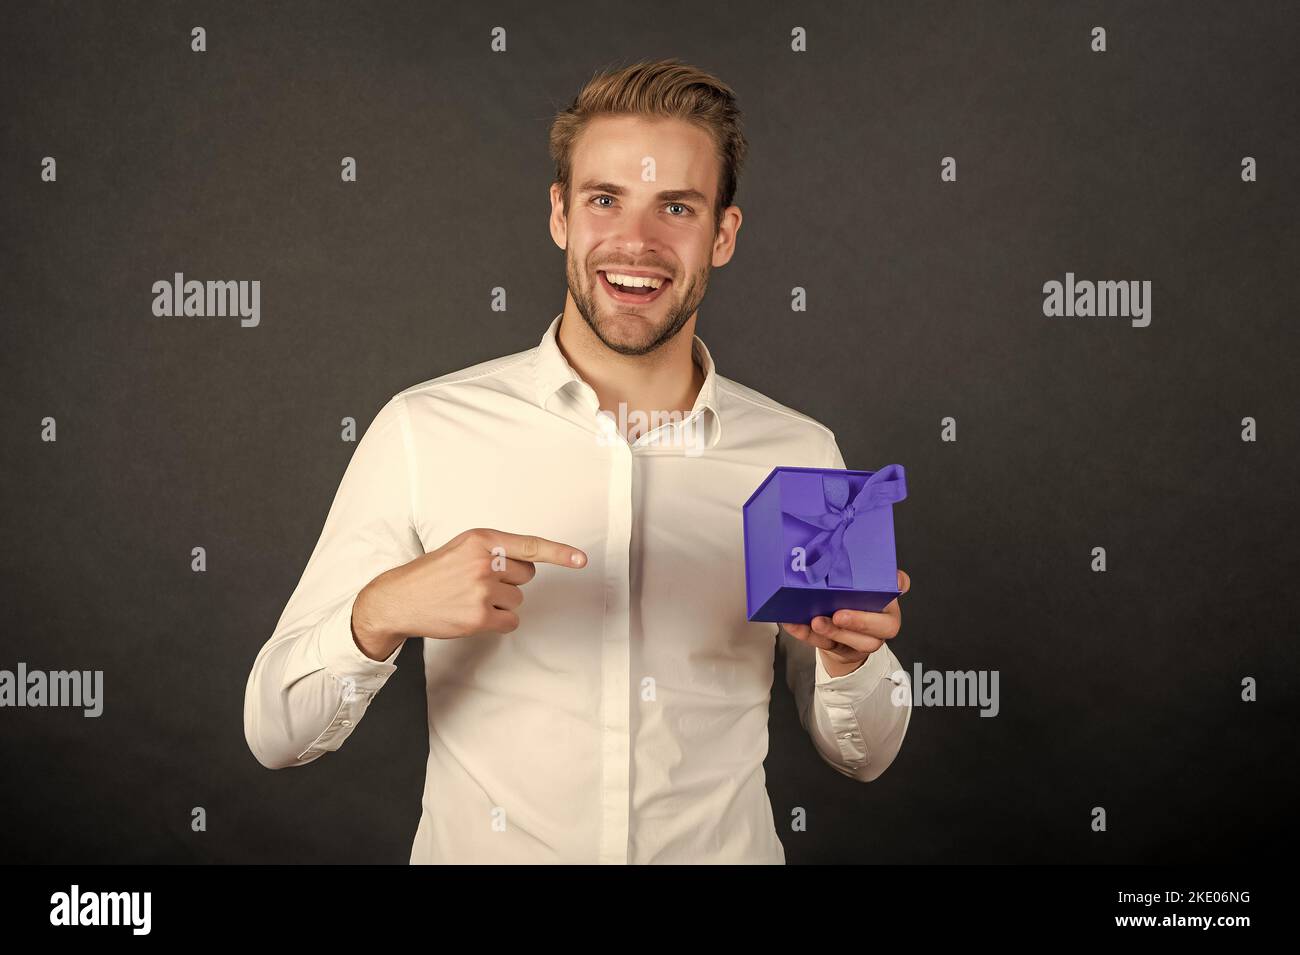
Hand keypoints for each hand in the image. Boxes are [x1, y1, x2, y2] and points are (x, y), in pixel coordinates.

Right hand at [351, 528, 586, 658]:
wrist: (400, 598)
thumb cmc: (434, 572)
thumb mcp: (463, 547)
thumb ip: (495, 550)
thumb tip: (531, 561)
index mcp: (482, 540)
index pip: (530, 546)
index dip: (560, 553)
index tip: (581, 559)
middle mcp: (484, 563)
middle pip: (527, 576)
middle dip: (510, 580)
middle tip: (480, 582)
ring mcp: (482, 591)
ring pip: (518, 600)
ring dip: (500, 602)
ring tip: (470, 597)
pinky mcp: (479, 617)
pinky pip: (510, 621)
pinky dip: (498, 622)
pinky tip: (473, 614)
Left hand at [781, 569, 909, 677]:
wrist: (840, 636)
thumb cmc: (848, 603)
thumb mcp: (850, 585)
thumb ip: (853, 572)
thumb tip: (840, 547)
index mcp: (885, 599)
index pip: (898, 586)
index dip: (898, 582)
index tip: (894, 578)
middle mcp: (881, 621)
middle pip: (885, 626)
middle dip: (860, 621)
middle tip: (839, 615)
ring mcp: (865, 640)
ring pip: (858, 643)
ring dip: (833, 632)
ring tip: (815, 622)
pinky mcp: (844, 651)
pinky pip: (827, 645)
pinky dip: (808, 635)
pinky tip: (794, 625)